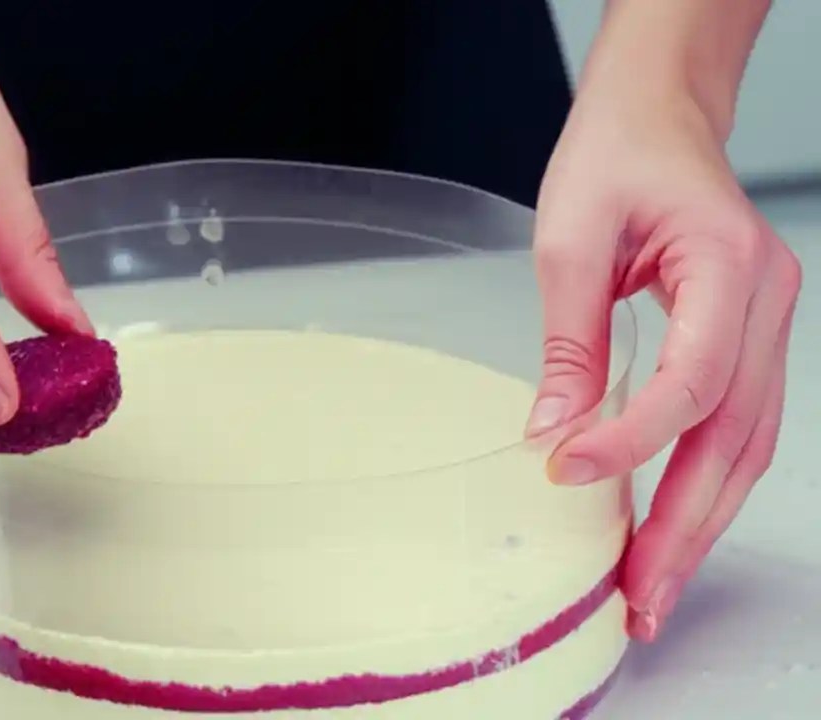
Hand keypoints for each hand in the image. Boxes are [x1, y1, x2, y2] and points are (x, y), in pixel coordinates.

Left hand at [526, 89, 800, 640]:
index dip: (631, 438)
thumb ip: (569, 342)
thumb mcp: (569, 241)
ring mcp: (769, 324)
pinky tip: (668, 527)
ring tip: (651, 585)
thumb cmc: (615, 156)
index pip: (692, 380)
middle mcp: (768, 303)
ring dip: (700, 521)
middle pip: (736, 437)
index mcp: (729, 266)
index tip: (565, 472)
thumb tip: (553, 434)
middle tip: (638, 595)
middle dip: (686, 525)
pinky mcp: (748, 340)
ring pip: (747, 446)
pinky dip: (704, 483)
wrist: (655, 117)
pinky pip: (737, 426)